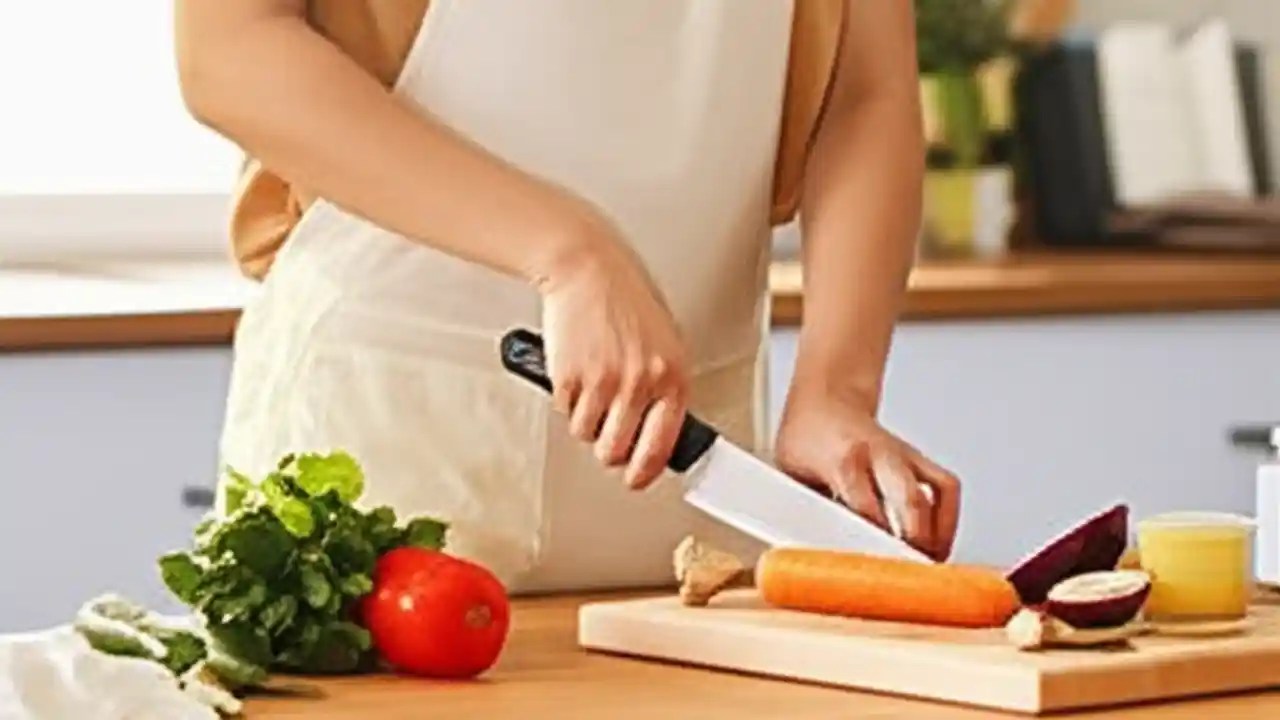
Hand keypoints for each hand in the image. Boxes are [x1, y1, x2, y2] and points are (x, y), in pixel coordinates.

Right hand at [537, 209, 690, 489]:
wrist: (588, 269)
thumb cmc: (625, 302)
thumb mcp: (664, 343)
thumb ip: (663, 389)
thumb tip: (657, 436)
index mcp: (672, 377)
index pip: (662, 446)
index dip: (644, 471)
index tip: (636, 478)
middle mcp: (641, 383)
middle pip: (617, 452)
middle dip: (608, 450)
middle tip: (605, 432)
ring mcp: (605, 382)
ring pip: (588, 436)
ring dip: (586, 421)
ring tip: (592, 388)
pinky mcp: (570, 378)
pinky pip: (566, 414)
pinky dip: (568, 402)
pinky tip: (577, 372)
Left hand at [774, 388, 959, 560]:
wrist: (827, 397)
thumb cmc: (807, 436)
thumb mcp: (792, 470)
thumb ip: (807, 506)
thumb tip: (811, 549)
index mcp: (843, 458)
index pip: (865, 504)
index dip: (873, 538)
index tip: (873, 567)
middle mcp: (879, 454)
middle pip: (909, 498)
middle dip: (914, 539)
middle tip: (909, 571)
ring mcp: (903, 455)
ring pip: (936, 492)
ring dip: (938, 533)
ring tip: (928, 564)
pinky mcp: (917, 459)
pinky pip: (946, 487)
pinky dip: (948, 517)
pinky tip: (937, 542)